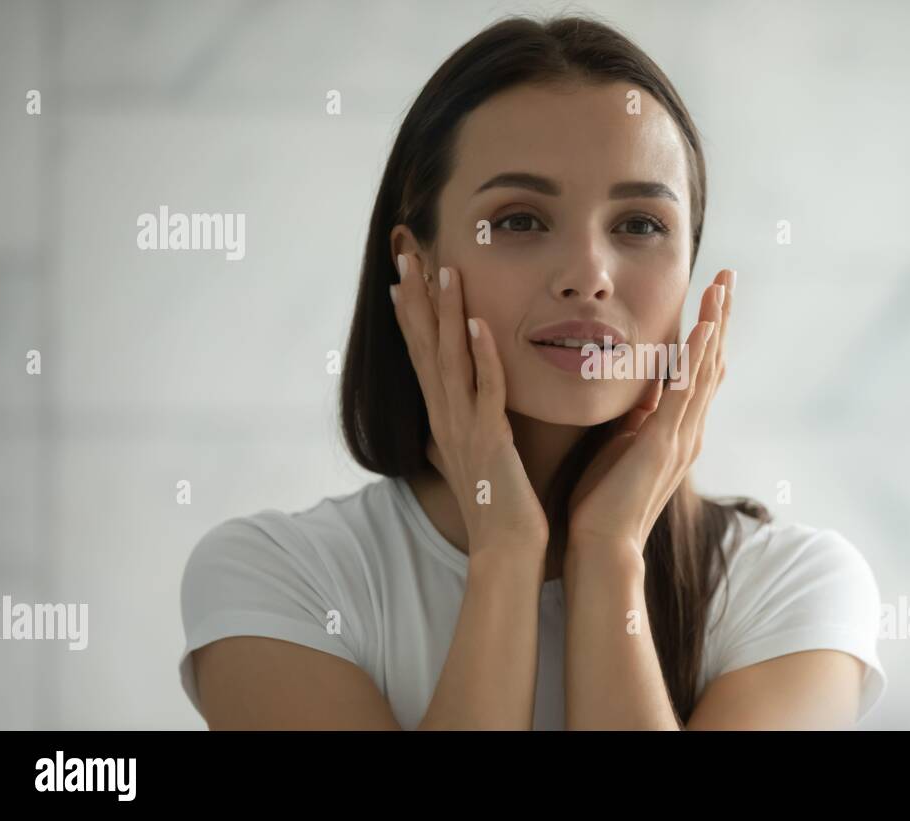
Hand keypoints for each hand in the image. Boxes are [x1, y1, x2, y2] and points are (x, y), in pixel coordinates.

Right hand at [390, 254, 548, 563]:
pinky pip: (485, 389)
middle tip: (407, 254)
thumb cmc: (496, 508)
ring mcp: (465, 427)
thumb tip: (433, 439)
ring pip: (450, 359)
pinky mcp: (491, 439)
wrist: (507, 549)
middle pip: (425, 347)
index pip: (422, 357)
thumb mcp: (469, 466)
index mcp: (444, 419)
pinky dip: (481, 355)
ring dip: (446, 314)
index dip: (411, 316)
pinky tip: (478, 324)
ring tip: (445, 271)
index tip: (402, 277)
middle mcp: (446, 418)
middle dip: (416, 299)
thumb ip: (451, 444)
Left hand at [566, 269, 734, 564]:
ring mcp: (680, 437)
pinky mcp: (663, 444)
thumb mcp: (622, 446)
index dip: (708, 334)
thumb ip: (637, 418)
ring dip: (714, 326)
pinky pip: (684, 394)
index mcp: (676, 430)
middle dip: (720, 317)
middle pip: (711, 363)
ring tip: (722, 287)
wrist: (601, 548)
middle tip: (728, 276)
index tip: (712, 296)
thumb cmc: (604, 503)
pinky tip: (703, 329)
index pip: (698, 372)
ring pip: (704, 370)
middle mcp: (688, 430)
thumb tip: (641, 390)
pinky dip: (696, 359)